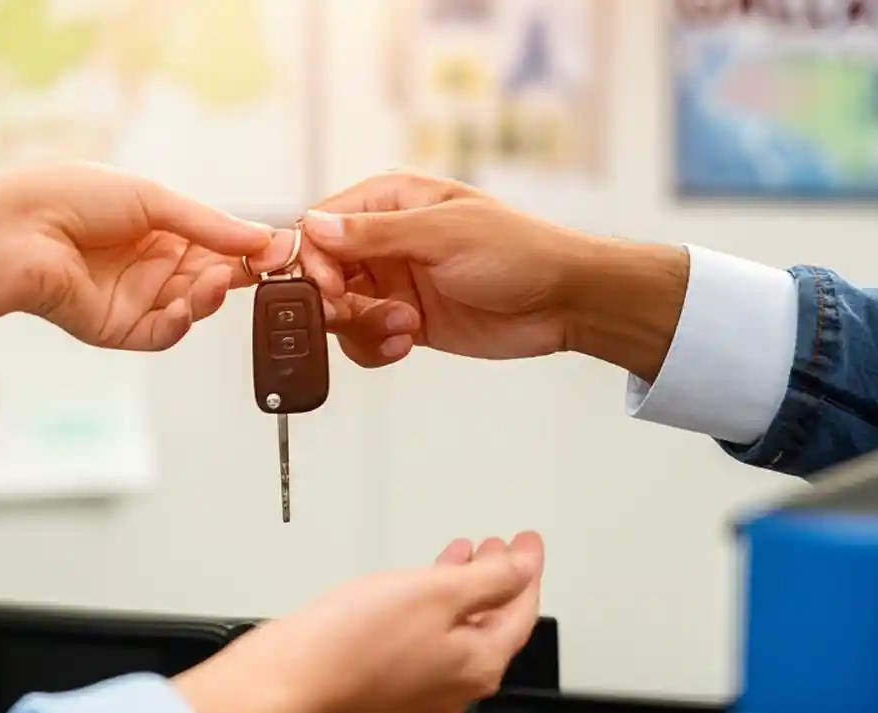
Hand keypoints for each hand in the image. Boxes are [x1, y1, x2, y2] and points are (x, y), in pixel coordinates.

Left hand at [0, 161, 296, 349]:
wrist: (15, 232)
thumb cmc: (71, 198)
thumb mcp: (152, 199)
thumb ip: (208, 224)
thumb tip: (262, 236)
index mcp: (157, 226)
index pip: (215, 241)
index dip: (247, 246)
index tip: (279, 249)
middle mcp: (149, 263)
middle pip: (210, 276)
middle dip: (236, 273)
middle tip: (262, 268)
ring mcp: (134, 298)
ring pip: (191, 306)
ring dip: (209, 296)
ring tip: (216, 281)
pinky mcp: (117, 328)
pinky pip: (162, 334)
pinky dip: (180, 323)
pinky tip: (185, 307)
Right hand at [174, 531, 544, 712]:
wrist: (290, 680)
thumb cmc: (350, 644)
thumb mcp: (434, 591)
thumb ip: (487, 578)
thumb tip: (520, 567)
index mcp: (477, 664)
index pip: (522, 610)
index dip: (528, 568)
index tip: (529, 542)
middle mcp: (454, 686)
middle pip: (493, 625)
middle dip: (499, 580)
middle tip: (504, 549)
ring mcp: (421, 691)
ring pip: (458, 632)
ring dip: (465, 590)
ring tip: (462, 558)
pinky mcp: (389, 686)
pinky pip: (428, 641)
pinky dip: (433, 608)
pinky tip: (417, 589)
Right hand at [297, 172, 687, 380]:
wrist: (563, 302)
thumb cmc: (519, 251)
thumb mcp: (443, 235)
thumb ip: (375, 233)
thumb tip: (315, 225)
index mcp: (391, 201)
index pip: (320, 225)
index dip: (314, 259)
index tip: (332, 287)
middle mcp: (386, 240)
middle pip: (324, 273)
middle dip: (337, 302)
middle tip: (360, 315)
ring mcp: (394, 282)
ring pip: (341, 311)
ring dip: (364, 327)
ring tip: (404, 327)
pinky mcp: (405, 320)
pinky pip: (365, 337)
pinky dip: (377, 346)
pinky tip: (409, 342)